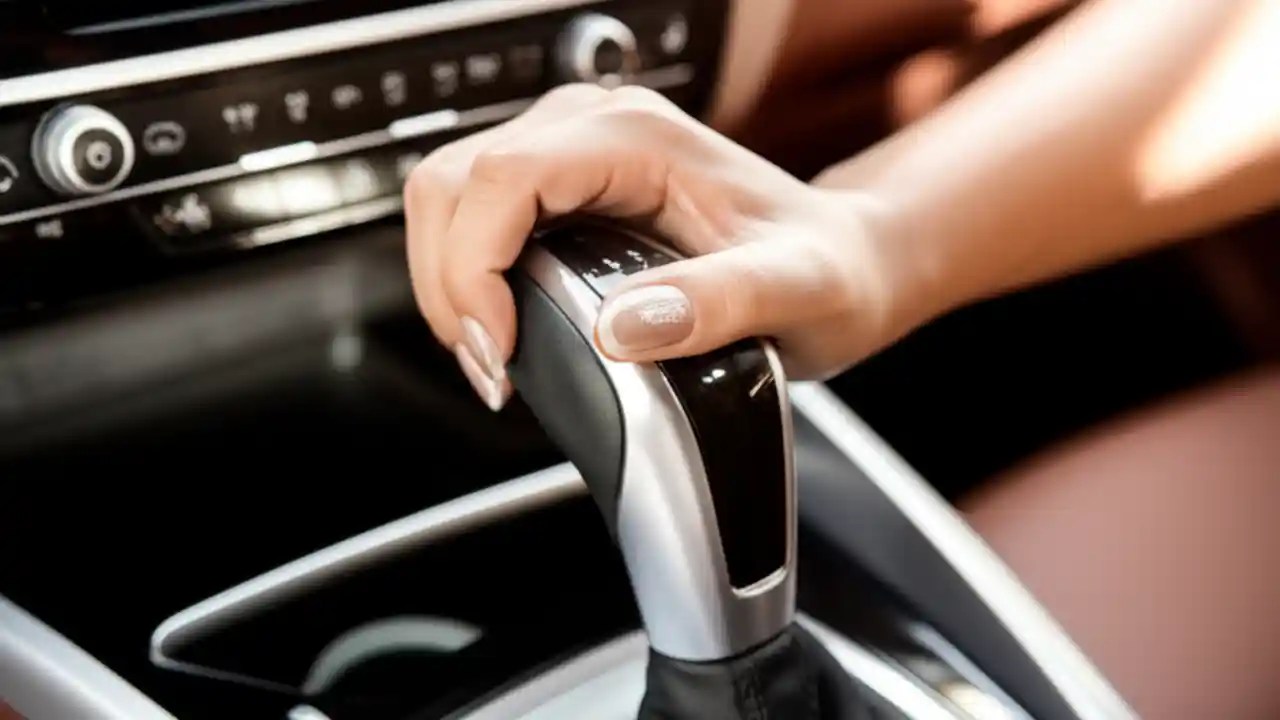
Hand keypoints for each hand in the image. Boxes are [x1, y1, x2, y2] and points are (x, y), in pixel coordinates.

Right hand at [403, 83, 918, 410]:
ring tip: (495, 357)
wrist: (843, 263)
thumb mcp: (795, 292)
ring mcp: (570, 157)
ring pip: (450, 199)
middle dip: (449, 284)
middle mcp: (591, 130)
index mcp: (635, 137)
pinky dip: (468, 281)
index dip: (474, 268)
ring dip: (450, 285)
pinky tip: (504, 332)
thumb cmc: (826, 269)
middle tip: (493, 365)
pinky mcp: (563, 191)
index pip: (502, 179)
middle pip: (453, 184)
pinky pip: (477, 221)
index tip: (501, 346)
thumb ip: (718, 304)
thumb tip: (622, 328)